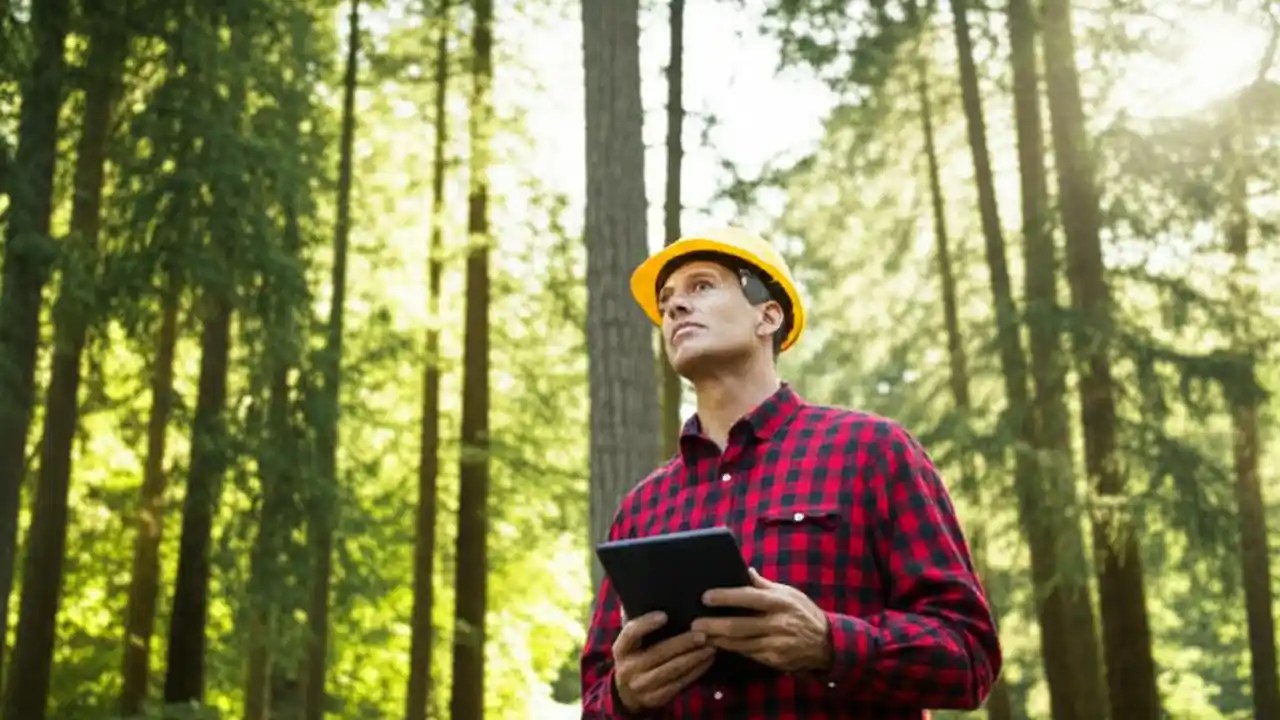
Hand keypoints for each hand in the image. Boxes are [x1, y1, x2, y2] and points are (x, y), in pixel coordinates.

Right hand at [612, 610, 715, 712]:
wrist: (628, 695)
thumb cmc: (635, 656)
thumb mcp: (630, 642)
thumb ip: (635, 620)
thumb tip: (643, 592)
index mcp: (621, 649)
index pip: (630, 633)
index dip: (646, 624)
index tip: (664, 615)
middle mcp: (629, 668)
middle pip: (658, 653)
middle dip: (682, 643)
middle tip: (702, 633)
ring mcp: (642, 685)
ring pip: (672, 670)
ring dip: (694, 657)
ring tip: (711, 646)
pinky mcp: (657, 698)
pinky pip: (680, 683)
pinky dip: (696, 671)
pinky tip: (708, 660)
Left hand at [690, 567, 832, 672]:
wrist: (826, 643)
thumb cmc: (803, 612)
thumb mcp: (788, 593)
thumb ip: (764, 584)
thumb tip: (745, 570)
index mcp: (780, 602)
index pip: (749, 597)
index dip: (726, 597)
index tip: (706, 597)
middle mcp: (778, 624)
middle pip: (740, 626)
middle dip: (714, 626)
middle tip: (694, 624)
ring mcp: (776, 644)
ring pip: (740, 643)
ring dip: (717, 640)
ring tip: (699, 637)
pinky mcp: (774, 660)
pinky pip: (747, 653)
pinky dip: (731, 649)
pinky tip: (718, 645)